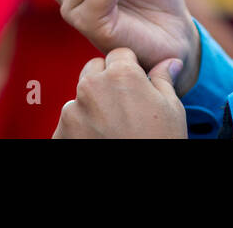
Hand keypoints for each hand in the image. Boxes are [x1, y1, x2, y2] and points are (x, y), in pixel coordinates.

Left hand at [52, 48, 185, 138]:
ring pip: (81, 97)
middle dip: (105, 82)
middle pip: (94, 71)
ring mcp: (73, 111)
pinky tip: (98, 139)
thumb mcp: (172, 109)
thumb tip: (170, 62)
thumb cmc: (161, 142)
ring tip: (112, 129)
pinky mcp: (61, 134)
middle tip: (123, 108)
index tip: (135, 87)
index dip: (129, 69)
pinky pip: (69, 123)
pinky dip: (80, 129)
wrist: (144, 178)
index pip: (118, 55)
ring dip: (92, 107)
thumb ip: (164, 79)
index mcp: (120, 74)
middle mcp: (92, 87)